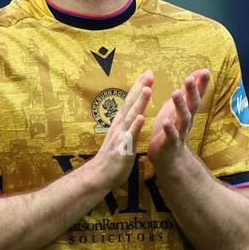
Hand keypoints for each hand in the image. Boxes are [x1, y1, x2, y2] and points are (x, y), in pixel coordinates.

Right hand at [88, 70, 152, 189]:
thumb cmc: (112, 159)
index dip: (138, 88)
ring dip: (138, 102)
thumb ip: (128, 126)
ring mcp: (120, 137)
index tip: (147, 74)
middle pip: (130, 104)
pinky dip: (134, 126)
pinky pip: (128, 137)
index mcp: (120, 124)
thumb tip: (134, 115)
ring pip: (130, 116)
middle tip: (149, 73)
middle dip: (140, 88)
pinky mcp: (121, 149)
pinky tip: (140, 117)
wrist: (99, 176)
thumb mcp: (121, 138)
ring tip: (147, 89)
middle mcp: (119, 127)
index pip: (130, 102)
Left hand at [147, 69, 209, 169]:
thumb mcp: (178, 106)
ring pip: (183, 118)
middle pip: (192, 105)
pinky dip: (170, 129)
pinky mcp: (170, 143)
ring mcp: (180, 132)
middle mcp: (187, 121)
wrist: (168, 157)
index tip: (206, 71)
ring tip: (175, 93)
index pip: (197, 95)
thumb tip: (198, 73)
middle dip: (192, 91)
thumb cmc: (172, 128)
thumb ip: (187, 91)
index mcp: (188, 111)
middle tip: (189, 78)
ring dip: (180, 106)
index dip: (201, 84)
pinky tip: (166, 121)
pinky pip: (172, 136)